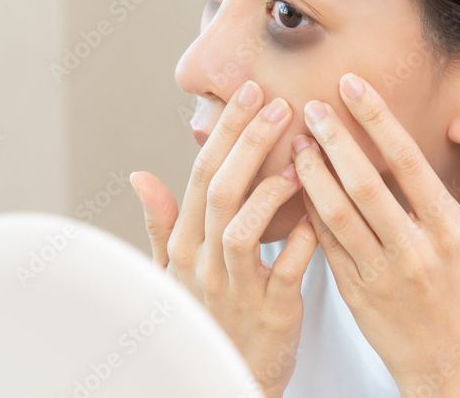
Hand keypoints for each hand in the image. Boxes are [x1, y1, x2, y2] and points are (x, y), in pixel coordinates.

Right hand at [131, 80, 319, 397]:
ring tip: (301, 158)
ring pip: (243, 229)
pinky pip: (285, 271)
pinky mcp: (272, 314)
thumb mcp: (174, 273)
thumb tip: (140, 175)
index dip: (225, 131)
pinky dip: (302, 241)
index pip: (201, 174)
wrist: (228, 379)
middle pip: (220, 191)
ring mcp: (236, 289)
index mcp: (186, 245)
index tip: (250, 91)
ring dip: (272, 189)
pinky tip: (320, 215)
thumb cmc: (208, 318)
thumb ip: (162, 223)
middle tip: (279, 103)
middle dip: (249, 142)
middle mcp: (205, 263)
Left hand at [291, 73, 459, 395]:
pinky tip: (297, 182)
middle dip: (335, 138)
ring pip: (336, 213)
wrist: (448, 369)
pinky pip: (324, 243)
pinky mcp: (354, 293)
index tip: (353, 86)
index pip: (410, 163)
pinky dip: (308, 210)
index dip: (378, 119)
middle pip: (365, 184)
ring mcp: (381, 275)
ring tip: (298, 140)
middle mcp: (415, 252)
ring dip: (313, 172)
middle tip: (311, 104)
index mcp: (452, 233)